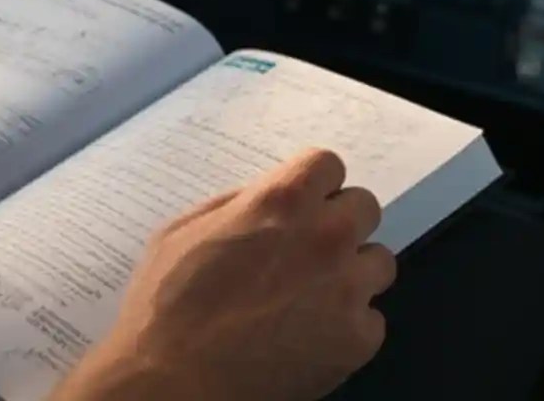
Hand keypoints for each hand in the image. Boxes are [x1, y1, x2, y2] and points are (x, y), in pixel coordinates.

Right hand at [51, 149, 394, 400]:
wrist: (173, 384)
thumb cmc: (165, 305)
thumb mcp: (182, 230)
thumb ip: (235, 205)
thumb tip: (265, 197)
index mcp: (282, 200)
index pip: (329, 164)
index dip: (313, 185)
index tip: (301, 204)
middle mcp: (326, 236)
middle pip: (364, 207)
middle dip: (337, 224)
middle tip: (306, 251)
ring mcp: (348, 288)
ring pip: (377, 262)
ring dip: (350, 273)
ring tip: (311, 297)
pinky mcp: (358, 338)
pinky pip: (371, 319)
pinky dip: (346, 327)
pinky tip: (308, 336)